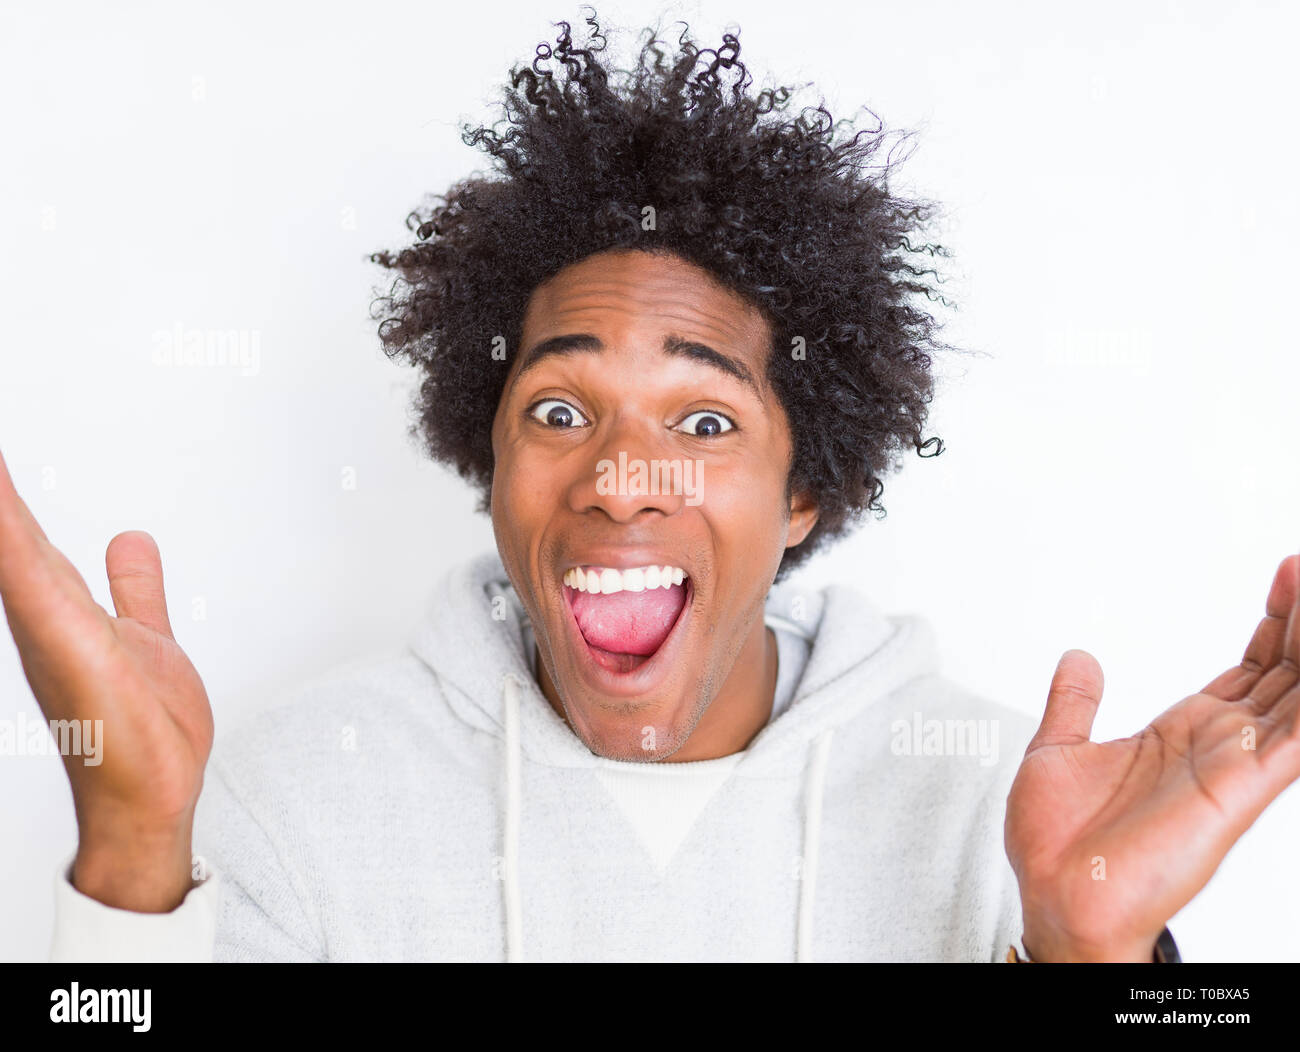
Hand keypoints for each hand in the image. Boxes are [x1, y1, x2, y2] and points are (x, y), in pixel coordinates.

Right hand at [0, 445, 212, 911]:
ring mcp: (50, 621)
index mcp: (60, 604)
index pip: (24, 532)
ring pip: (9, 541)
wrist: (148, 795)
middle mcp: (44, 609)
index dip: (3, 489)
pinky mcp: (65, 635)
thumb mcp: (140, 630)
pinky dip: (7, 526)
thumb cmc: (141, 728)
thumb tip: (130, 541)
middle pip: (8, 529)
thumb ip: (133, 587)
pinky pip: (26, 568)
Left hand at [1005, 553, 1299, 960]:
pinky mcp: (1241, 790)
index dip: (1273, 622)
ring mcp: (1234, 767)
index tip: (1287, 573)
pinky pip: (1299, 741)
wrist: (1054, 897)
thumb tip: (1080, 658)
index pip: (1247, 668)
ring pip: (1298, 693)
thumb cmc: (1056, 843)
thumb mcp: (1057, 749)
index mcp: (1182, 733)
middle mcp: (1218, 746)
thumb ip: (1076, 702)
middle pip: (1284, 671)